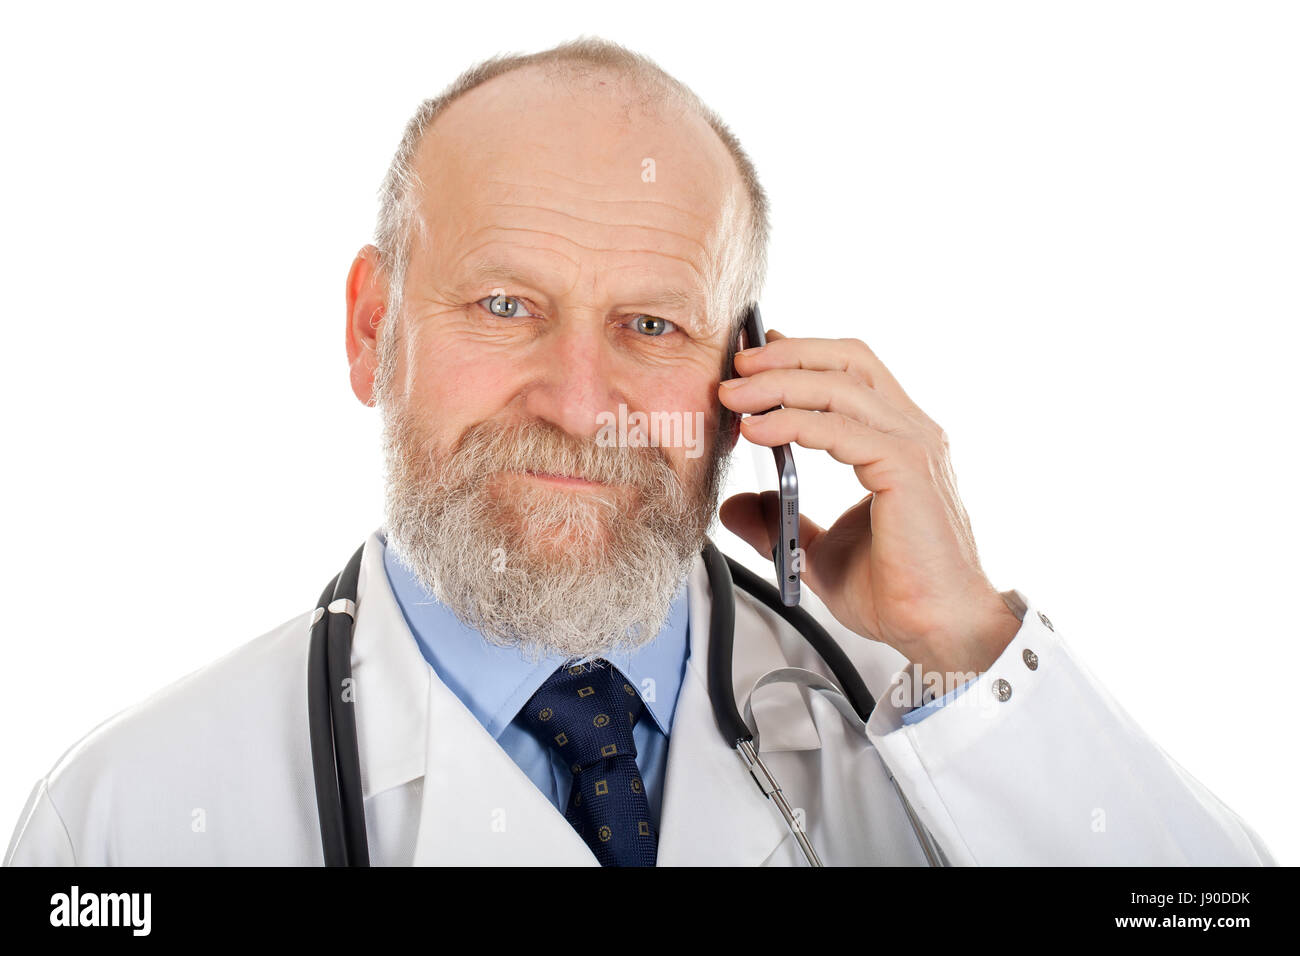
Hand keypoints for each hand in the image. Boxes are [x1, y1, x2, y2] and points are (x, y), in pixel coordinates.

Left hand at [717, 330, 1021, 682]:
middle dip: (787, 354)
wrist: (939, 631)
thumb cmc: (897, 593)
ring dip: (780, 382)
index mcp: (898, 440)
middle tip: (737, 363)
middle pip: (848, 360)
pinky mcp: (906, 470)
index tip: (752, 359)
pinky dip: (792, 422)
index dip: (803, 355)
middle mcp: (912, 432)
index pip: (852, 372)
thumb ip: (779, 522)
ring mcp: (913, 446)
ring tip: (735, 394)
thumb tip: (736, 504)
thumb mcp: (815, 552)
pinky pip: (840, 429)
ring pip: (841, 385)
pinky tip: (757, 430)